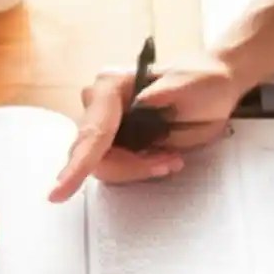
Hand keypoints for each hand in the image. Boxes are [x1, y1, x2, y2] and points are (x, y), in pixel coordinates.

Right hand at [49, 54, 245, 201]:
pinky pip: (116, 168)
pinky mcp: (115, 143)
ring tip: (171, 158)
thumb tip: (141, 103)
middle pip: (94, 155)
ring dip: (137, 169)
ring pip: (104, 166)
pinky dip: (140, 170)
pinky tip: (164, 159)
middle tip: (168, 161)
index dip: (79, 163)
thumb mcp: (190, 83)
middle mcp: (99, 105)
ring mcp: (105, 126)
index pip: (93, 131)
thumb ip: (166, 92)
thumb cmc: (202, 81)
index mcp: (110, 86)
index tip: (60, 192)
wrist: (213, 91)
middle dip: (130, 166)